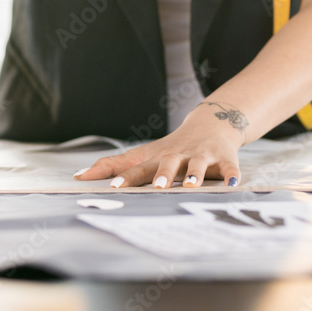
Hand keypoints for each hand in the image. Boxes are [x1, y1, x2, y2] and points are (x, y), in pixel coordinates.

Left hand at [74, 103, 246, 187]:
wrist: (210, 124)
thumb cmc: (171, 148)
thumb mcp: (142, 155)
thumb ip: (113, 166)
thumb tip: (78, 175)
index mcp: (156, 158)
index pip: (138, 168)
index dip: (126, 177)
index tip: (113, 187)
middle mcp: (177, 156)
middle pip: (167, 164)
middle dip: (162, 175)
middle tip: (157, 186)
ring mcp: (201, 157)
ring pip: (197, 165)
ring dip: (194, 175)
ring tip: (190, 185)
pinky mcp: (224, 158)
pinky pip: (229, 167)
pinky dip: (232, 174)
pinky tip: (233, 183)